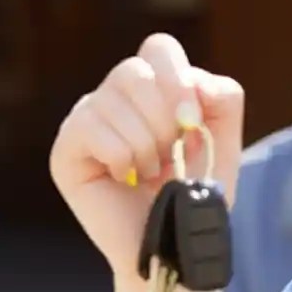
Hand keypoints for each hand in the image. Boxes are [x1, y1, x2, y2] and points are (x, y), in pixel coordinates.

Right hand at [50, 33, 243, 275]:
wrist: (174, 242)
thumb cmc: (195, 192)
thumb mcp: (224, 141)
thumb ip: (223, 101)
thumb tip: (198, 80)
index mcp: (154, 87)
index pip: (159, 48)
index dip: (178, 79)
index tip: (192, 122)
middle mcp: (116, 95)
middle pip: (135, 71)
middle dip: (163, 117)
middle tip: (170, 154)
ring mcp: (87, 118)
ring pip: (114, 100)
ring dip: (146, 145)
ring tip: (150, 172)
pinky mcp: (66, 148)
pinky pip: (93, 128)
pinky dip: (122, 156)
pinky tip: (126, 178)